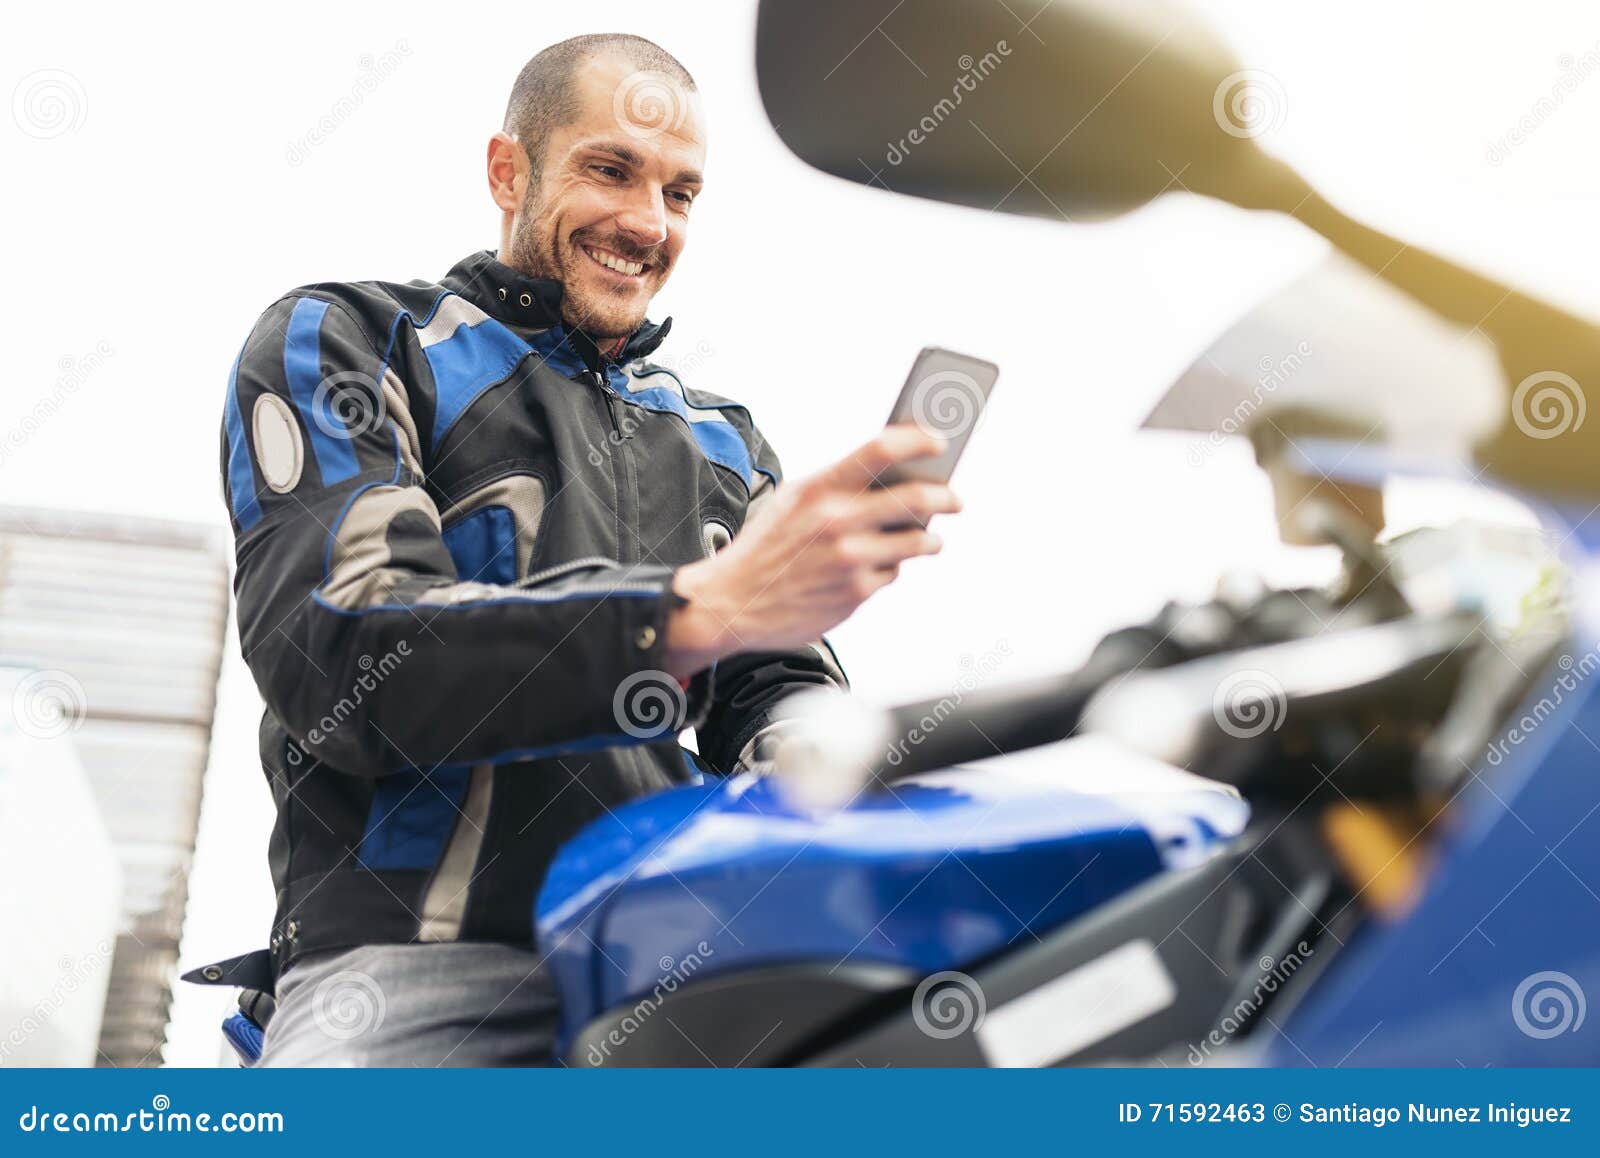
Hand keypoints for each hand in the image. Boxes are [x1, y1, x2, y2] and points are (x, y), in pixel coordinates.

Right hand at [663, 426, 961, 677]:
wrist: (731, 603)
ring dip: (930, 539)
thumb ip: (839, 485)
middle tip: (956, 498)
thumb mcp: (793, 501)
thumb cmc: (766, 547)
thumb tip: (896, 473)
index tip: (940, 441)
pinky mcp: (856, 592)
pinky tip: (878, 567)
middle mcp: (838, 520)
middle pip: (917, 497)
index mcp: (820, 488)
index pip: (882, 448)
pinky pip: (893, 573)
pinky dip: (891, 569)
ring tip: (931, 539)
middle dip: (947, 496)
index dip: (920, 439)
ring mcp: (850, 558)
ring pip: (917, 541)